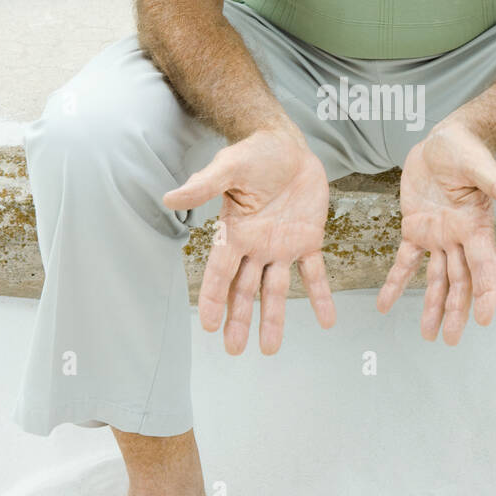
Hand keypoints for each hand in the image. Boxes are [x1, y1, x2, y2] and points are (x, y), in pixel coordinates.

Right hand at [163, 127, 335, 354]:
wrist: (287, 145)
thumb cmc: (254, 154)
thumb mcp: (229, 167)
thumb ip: (203, 186)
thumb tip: (169, 198)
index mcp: (234, 232)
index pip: (220, 272)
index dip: (214, 299)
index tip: (208, 326)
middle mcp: (256, 246)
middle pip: (244, 290)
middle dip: (239, 320)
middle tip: (235, 350)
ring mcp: (282, 247)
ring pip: (276, 290)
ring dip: (274, 318)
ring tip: (270, 349)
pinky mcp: (309, 241)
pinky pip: (315, 274)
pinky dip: (321, 297)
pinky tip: (327, 321)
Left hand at [376, 118, 495, 344]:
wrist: (443, 140)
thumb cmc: (465, 150)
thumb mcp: (480, 166)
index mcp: (477, 227)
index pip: (485, 268)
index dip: (486, 294)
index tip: (485, 320)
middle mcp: (459, 238)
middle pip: (460, 282)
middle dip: (456, 311)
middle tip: (451, 339)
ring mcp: (437, 237)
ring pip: (435, 279)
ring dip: (430, 306)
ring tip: (427, 334)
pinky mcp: (414, 229)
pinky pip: (404, 261)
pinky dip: (395, 283)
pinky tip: (384, 305)